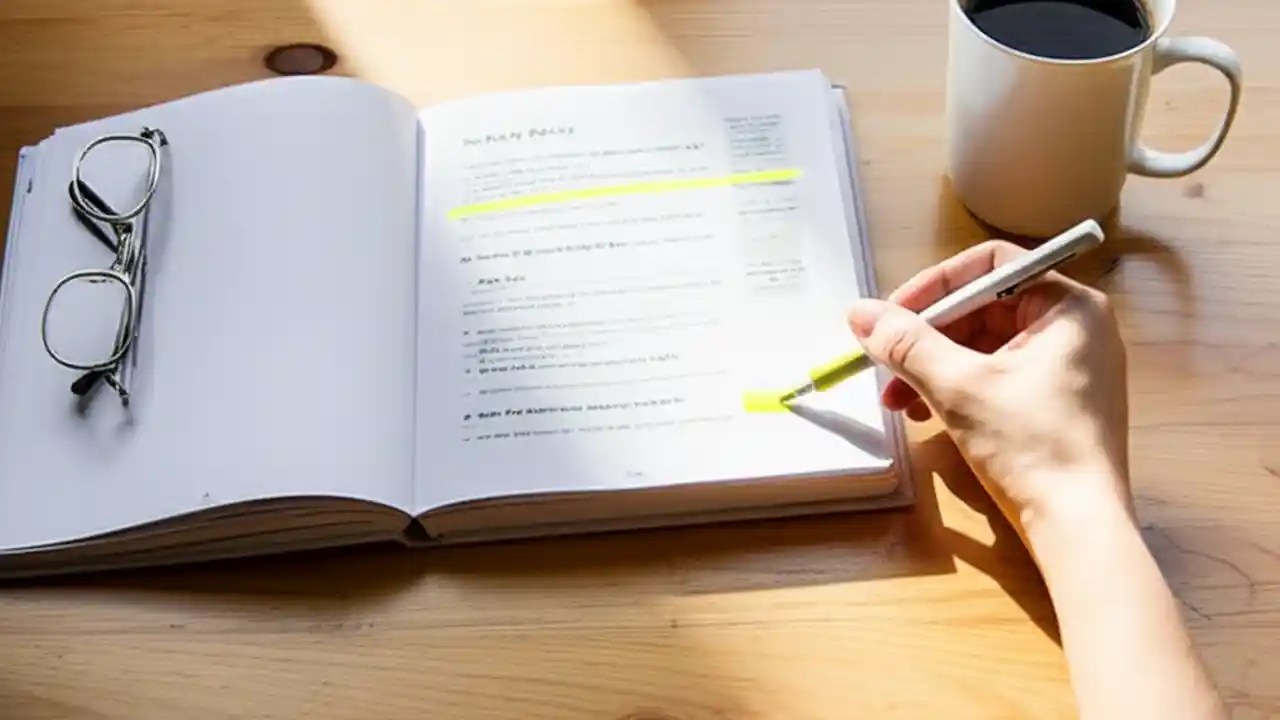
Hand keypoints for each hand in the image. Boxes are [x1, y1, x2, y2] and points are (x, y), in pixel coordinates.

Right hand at [848, 241, 1131, 532]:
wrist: (1079, 526)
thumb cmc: (1032, 447)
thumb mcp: (958, 386)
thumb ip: (906, 343)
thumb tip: (859, 312)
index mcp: (1068, 307)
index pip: (989, 266)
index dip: (933, 286)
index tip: (891, 316)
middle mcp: (1074, 328)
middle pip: (983, 308)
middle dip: (926, 337)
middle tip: (885, 364)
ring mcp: (1069, 368)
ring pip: (984, 346)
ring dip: (933, 367)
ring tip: (899, 400)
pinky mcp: (1057, 403)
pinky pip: (997, 376)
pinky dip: (958, 389)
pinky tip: (926, 414)